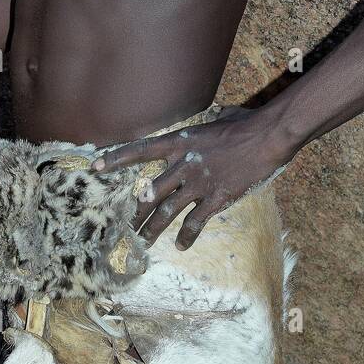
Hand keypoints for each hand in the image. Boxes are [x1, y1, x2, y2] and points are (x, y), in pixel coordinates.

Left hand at [91, 105, 290, 249]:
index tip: (96, 166)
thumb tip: (210, 119)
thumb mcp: (217, 118)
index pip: (140, 150)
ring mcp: (199, 182)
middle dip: (135, 213)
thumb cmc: (245, 123)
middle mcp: (183, 163)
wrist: (267, 137)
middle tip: (125, 228)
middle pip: (150, 192)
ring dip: (152, 230)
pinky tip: (181, 245)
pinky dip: (187, 235)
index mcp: (180, 141)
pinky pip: (196, 221)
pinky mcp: (217, 197)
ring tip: (143, 244)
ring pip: (167, 211)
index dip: (116, 158)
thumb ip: (204, 125)